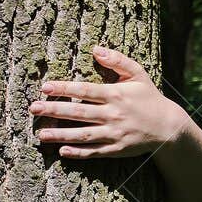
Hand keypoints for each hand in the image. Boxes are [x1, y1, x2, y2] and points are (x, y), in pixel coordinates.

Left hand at [31, 46, 186, 158]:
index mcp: (116, 94)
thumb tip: (95, 49)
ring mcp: (114, 134)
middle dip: (55, 110)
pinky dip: (78, 153)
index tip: (45, 87)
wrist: (168, 127)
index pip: (85, 90)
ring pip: (83, 135)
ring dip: (61, 134)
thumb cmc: (149, 98)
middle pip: (79, 112)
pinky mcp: (116, 149)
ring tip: (41, 134)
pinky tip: (62, 151)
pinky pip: (94, 152)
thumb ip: (117, 60)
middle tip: (34, 108)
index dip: (64, 88)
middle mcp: (113, 114)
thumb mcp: (138, 74)